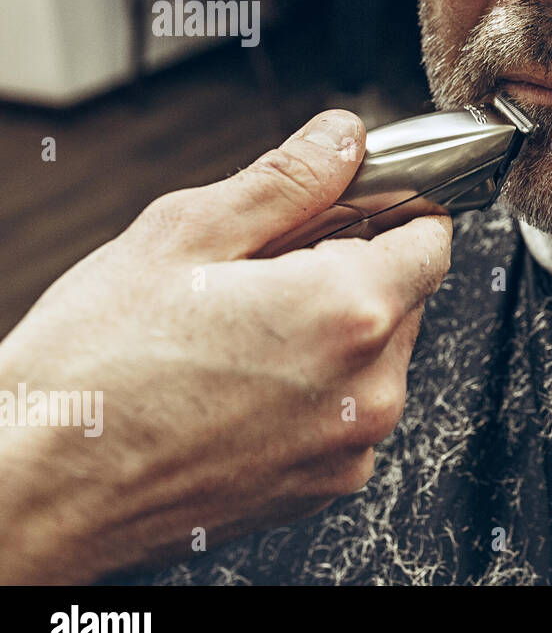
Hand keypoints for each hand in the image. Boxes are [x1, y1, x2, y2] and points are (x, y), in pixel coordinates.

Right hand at [0, 111, 451, 582]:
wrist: (35, 494)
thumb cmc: (93, 369)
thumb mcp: (185, 236)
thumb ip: (286, 181)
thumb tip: (343, 138)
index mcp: (349, 311)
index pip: (431, 238)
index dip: (394, 211)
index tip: (353, 206)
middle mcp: (370, 387)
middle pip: (403, 298)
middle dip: (350, 272)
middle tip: (260, 273)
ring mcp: (350, 447)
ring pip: (375, 358)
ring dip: (331, 335)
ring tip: (236, 335)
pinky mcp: (325, 486)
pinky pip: (345, 415)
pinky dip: (313, 392)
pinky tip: (237, 386)